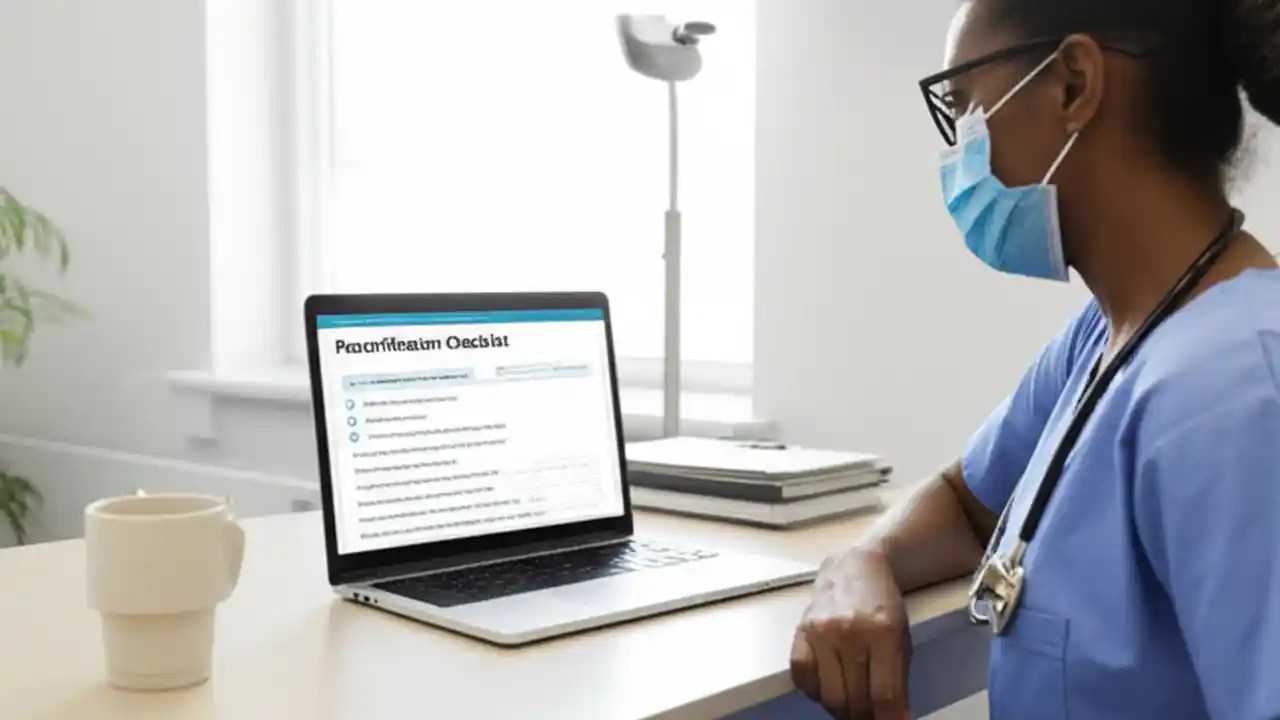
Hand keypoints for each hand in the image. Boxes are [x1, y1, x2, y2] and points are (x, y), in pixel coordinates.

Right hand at [791, 548, 912, 719]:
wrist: (854, 568)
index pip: (885, 695)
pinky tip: (828, 687)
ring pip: (829, 696)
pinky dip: (814, 691)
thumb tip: (895, 719)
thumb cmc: (882, 605)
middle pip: (855, 699)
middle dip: (865, 717)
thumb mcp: (901, 639)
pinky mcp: (801, 631)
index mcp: (883, 632)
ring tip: (851, 707)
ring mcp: (822, 631)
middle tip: (871, 716)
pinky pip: (802, 676)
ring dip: (841, 710)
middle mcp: (849, 631)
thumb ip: (898, 680)